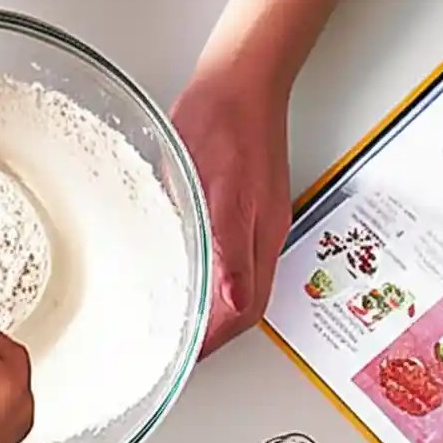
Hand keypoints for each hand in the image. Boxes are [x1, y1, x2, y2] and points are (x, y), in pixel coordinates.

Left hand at [172, 69, 291, 357]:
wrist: (240, 80)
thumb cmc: (224, 124)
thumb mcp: (218, 191)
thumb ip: (228, 249)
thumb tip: (236, 301)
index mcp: (258, 238)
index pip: (243, 313)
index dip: (214, 343)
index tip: (185, 361)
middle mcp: (262, 236)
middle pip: (245, 307)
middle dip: (215, 338)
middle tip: (180, 354)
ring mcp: (256, 220)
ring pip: (241, 285)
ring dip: (215, 312)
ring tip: (184, 327)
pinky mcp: (246, 205)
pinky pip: (235, 259)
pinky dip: (214, 282)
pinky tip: (193, 277)